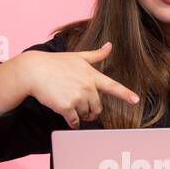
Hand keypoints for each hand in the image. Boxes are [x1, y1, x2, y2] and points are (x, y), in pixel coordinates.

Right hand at [19, 40, 139, 128]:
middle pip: (98, 107)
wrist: (33, 71)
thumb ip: (96, 55)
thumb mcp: (77, 56)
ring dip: (80, 115)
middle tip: (84, 109)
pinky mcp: (66, 107)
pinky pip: (74, 121)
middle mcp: (87, 87)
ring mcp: (77, 97)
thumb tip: (110, 45)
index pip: (112, 86)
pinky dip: (73, 123)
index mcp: (91, 75)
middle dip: (91, 110)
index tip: (135, 100)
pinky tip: (70, 120)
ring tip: (71, 107)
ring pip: (86, 114)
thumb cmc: (54, 63)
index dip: (125, 94)